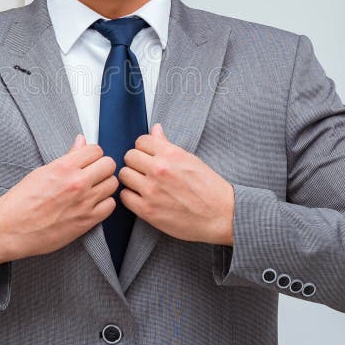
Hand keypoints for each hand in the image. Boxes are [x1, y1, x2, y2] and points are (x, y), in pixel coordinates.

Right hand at [0, 134, 117, 265]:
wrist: (11, 229)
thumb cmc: (21, 201)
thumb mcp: (42, 172)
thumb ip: (67, 157)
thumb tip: (81, 142)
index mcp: (64, 167)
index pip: (96, 150)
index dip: (93, 154)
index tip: (88, 160)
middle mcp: (77, 183)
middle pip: (109, 165)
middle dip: (102, 167)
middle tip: (93, 173)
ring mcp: (84, 202)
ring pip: (113, 184)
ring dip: (105, 185)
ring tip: (93, 189)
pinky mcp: (87, 221)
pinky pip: (111, 206)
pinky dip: (104, 204)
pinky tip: (93, 204)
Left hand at [119, 123, 234, 245]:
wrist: (220, 216)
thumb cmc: (209, 188)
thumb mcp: (190, 159)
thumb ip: (168, 145)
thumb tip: (156, 129)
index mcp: (171, 154)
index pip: (141, 141)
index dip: (144, 149)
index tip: (148, 156)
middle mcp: (159, 170)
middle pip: (129, 156)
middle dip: (136, 162)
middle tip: (145, 171)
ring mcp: (151, 191)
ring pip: (124, 175)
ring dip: (132, 179)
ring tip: (143, 184)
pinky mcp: (148, 210)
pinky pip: (125, 197)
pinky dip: (131, 197)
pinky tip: (142, 198)